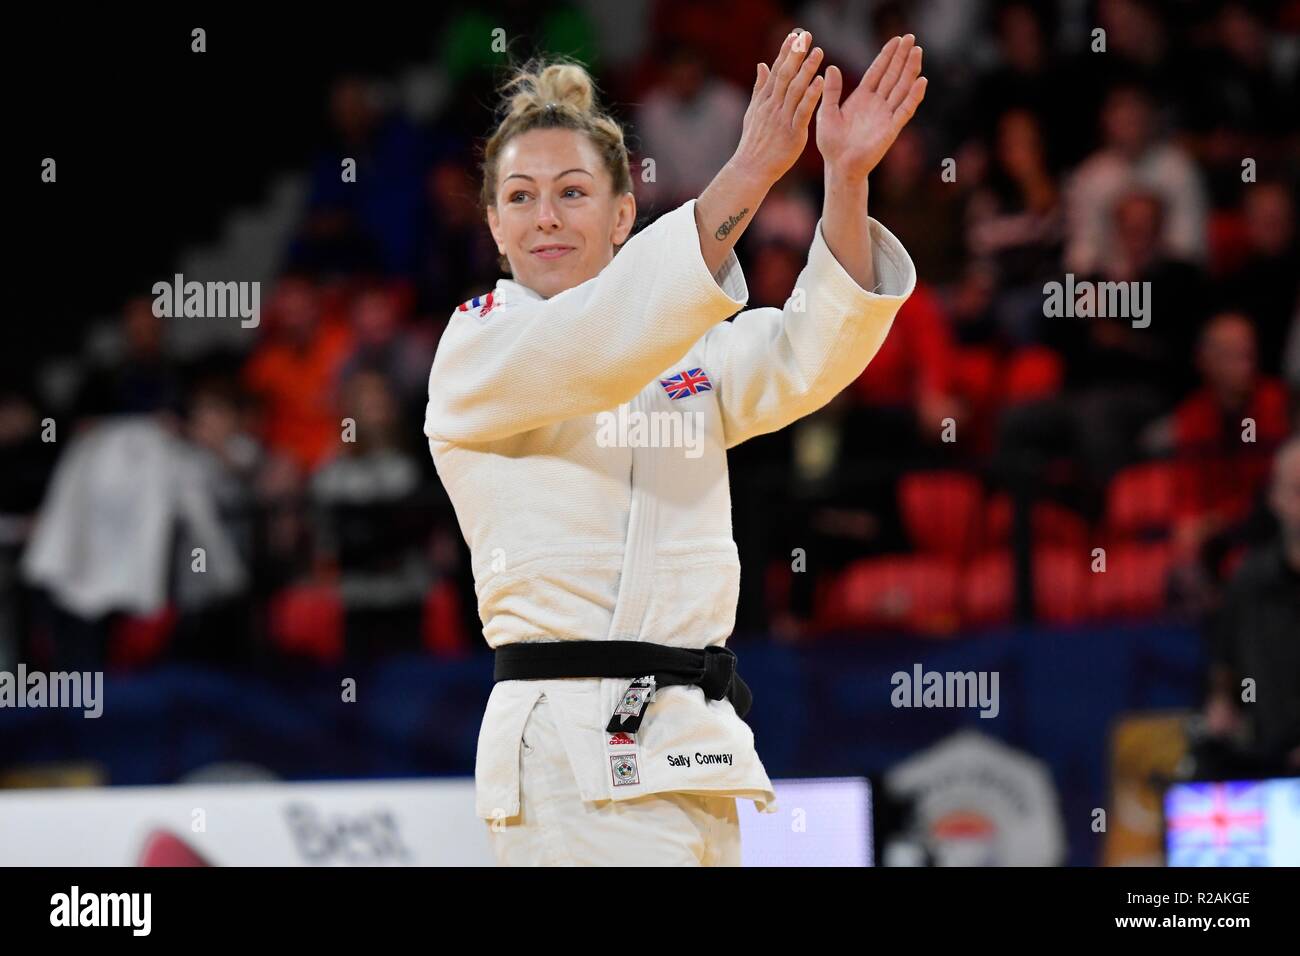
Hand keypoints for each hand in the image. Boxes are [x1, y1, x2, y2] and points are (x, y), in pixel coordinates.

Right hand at [732, 28, 825, 185]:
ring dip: (806, 70)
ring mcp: (782, 119)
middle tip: (807, 36)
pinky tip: (820, 82)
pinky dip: (811, 96)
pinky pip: (803, 112)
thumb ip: (759, 88)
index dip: (785, 52)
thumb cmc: (753, 143)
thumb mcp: (753, 113)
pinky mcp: (792, 133)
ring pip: (795, 90)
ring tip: (818, 52)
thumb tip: (762, 65)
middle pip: (785, 76)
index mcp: (764, 101)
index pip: (776, 71)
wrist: (751, 169)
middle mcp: (772, 106)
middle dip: (796, 54)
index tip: (794, 35)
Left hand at [817, 34, 926, 181]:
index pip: (877, 71)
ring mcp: (886, 115)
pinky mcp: (891, 128)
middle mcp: (877, 103)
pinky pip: (905, 110)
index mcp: (862, 97)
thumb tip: (831, 66)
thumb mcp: (827, 112)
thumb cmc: (831, 143)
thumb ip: (832, 91)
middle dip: (901, 57)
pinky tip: (921, 81)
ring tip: (917, 51)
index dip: (886, 56)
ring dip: (910, 70)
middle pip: (892, 75)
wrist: (839, 167)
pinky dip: (914, 96)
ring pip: (901, 88)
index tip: (896, 39)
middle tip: (911, 38)